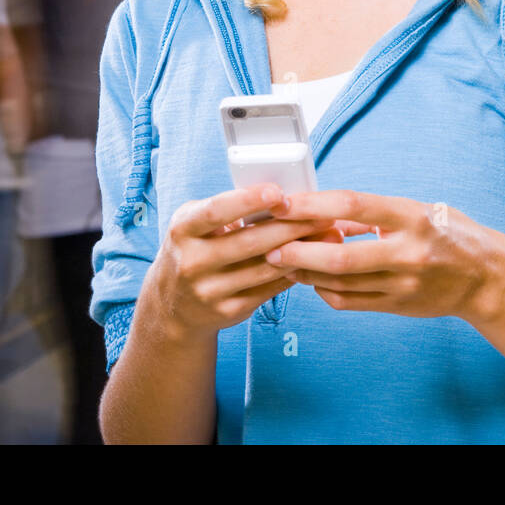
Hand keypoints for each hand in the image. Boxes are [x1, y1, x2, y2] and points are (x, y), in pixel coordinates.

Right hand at [147, 184, 342, 341]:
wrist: (173, 306)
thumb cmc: (194, 248)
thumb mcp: (195, 223)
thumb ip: (229, 209)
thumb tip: (282, 195)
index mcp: (183, 230)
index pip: (216, 212)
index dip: (248, 201)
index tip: (279, 193)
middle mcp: (191, 262)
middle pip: (249, 242)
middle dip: (291, 226)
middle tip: (324, 214)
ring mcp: (209, 291)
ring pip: (265, 267)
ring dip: (302, 250)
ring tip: (331, 235)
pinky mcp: (228, 311)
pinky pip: (269, 288)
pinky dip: (295, 272)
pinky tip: (316, 259)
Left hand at [267, 190, 501, 321]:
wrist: (485, 277)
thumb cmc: (449, 233)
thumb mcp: (417, 209)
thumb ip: (374, 214)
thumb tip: (328, 215)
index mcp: (412, 217)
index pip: (353, 207)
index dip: (314, 206)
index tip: (285, 204)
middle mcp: (408, 252)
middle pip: (341, 257)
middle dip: (298, 253)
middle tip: (270, 247)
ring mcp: (403, 284)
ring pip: (340, 283)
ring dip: (305, 274)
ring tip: (283, 262)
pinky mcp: (398, 306)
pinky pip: (351, 302)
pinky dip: (325, 292)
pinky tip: (313, 281)